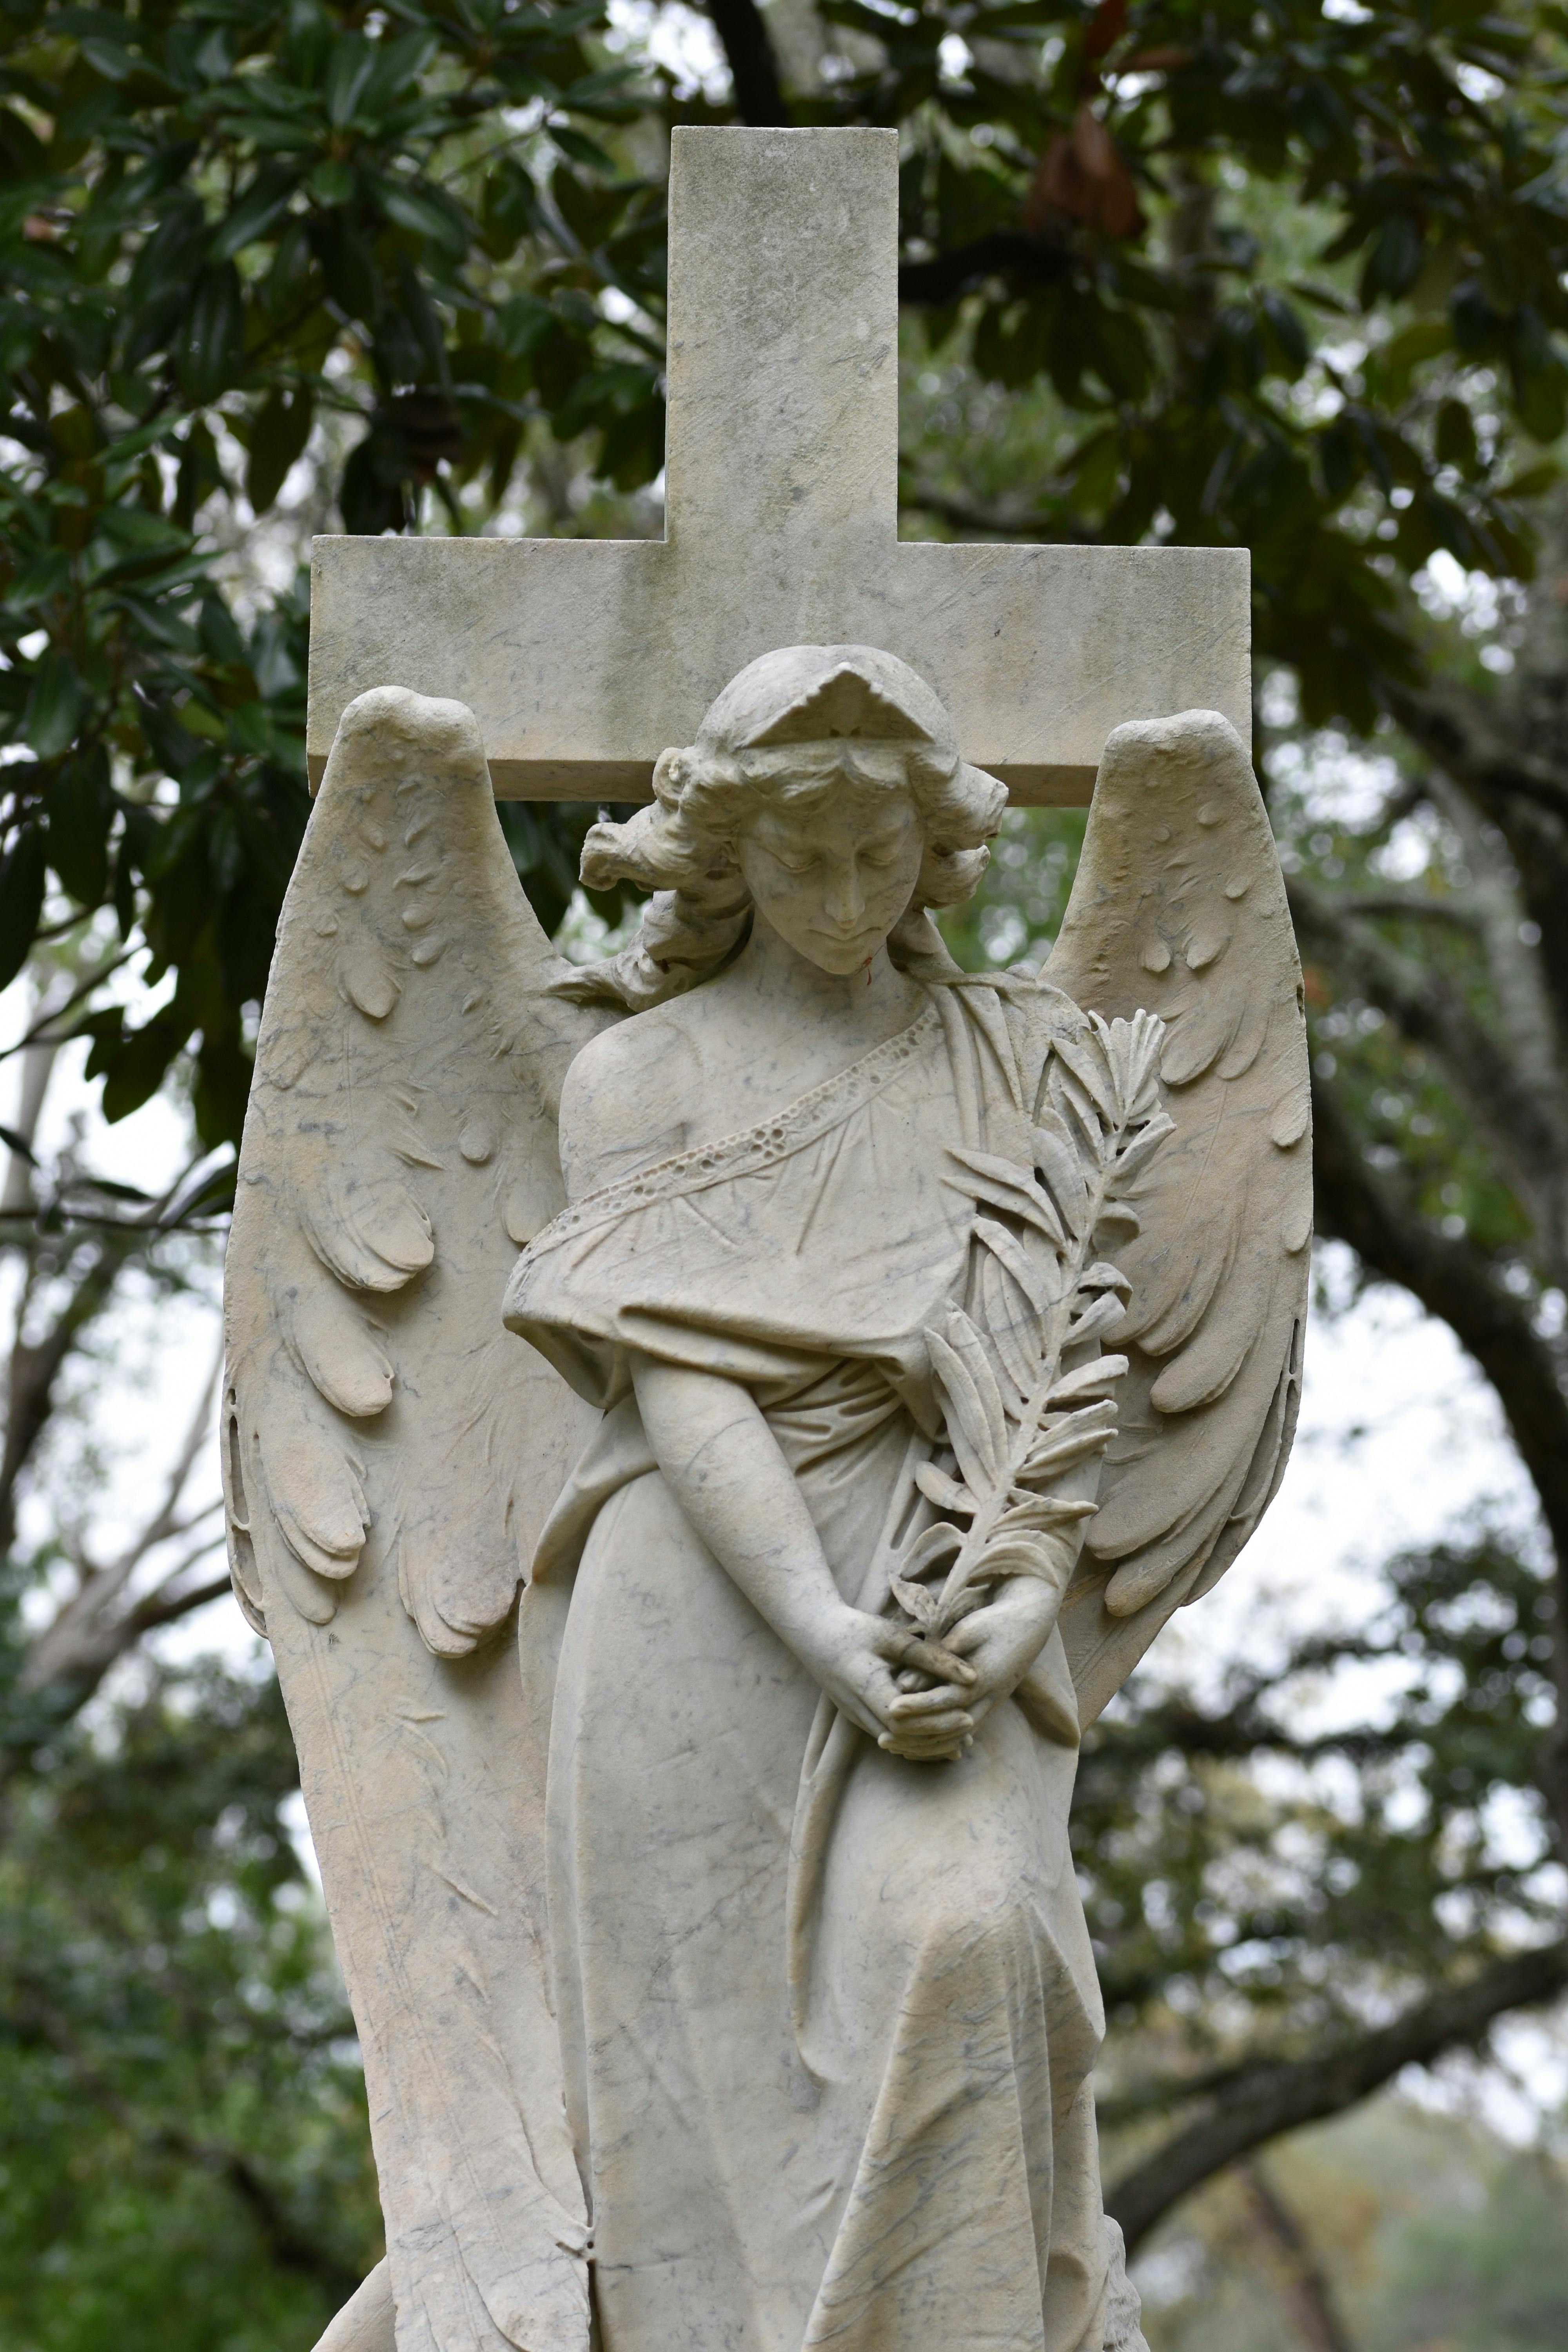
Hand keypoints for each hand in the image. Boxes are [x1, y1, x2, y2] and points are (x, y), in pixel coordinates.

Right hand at [800, 1604, 977, 1757]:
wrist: (813, 1633)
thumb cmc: (855, 1629)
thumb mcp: (894, 1637)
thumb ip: (932, 1658)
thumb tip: (972, 1677)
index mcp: (868, 1690)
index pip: (907, 1722)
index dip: (938, 1724)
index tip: (967, 1716)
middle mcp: (859, 1711)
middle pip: (904, 1739)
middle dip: (939, 1738)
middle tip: (971, 1728)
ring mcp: (856, 1717)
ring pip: (896, 1742)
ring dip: (928, 1742)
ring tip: (960, 1736)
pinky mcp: (857, 1716)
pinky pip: (889, 1736)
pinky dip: (914, 1738)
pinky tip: (937, 1733)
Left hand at [882, 1576, 1062, 1758]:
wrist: (1031, 1623)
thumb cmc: (995, 1621)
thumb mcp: (966, 1633)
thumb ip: (936, 1660)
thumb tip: (904, 1684)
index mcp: (983, 1679)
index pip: (944, 1701)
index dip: (916, 1707)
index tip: (889, 1709)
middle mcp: (989, 1699)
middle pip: (948, 1729)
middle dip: (914, 1736)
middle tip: (881, 1738)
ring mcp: (991, 1705)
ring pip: (955, 1737)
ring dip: (924, 1745)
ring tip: (893, 1746)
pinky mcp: (989, 1706)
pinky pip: (962, 1732)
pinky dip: (940, 1742)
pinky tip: (916, 1745)